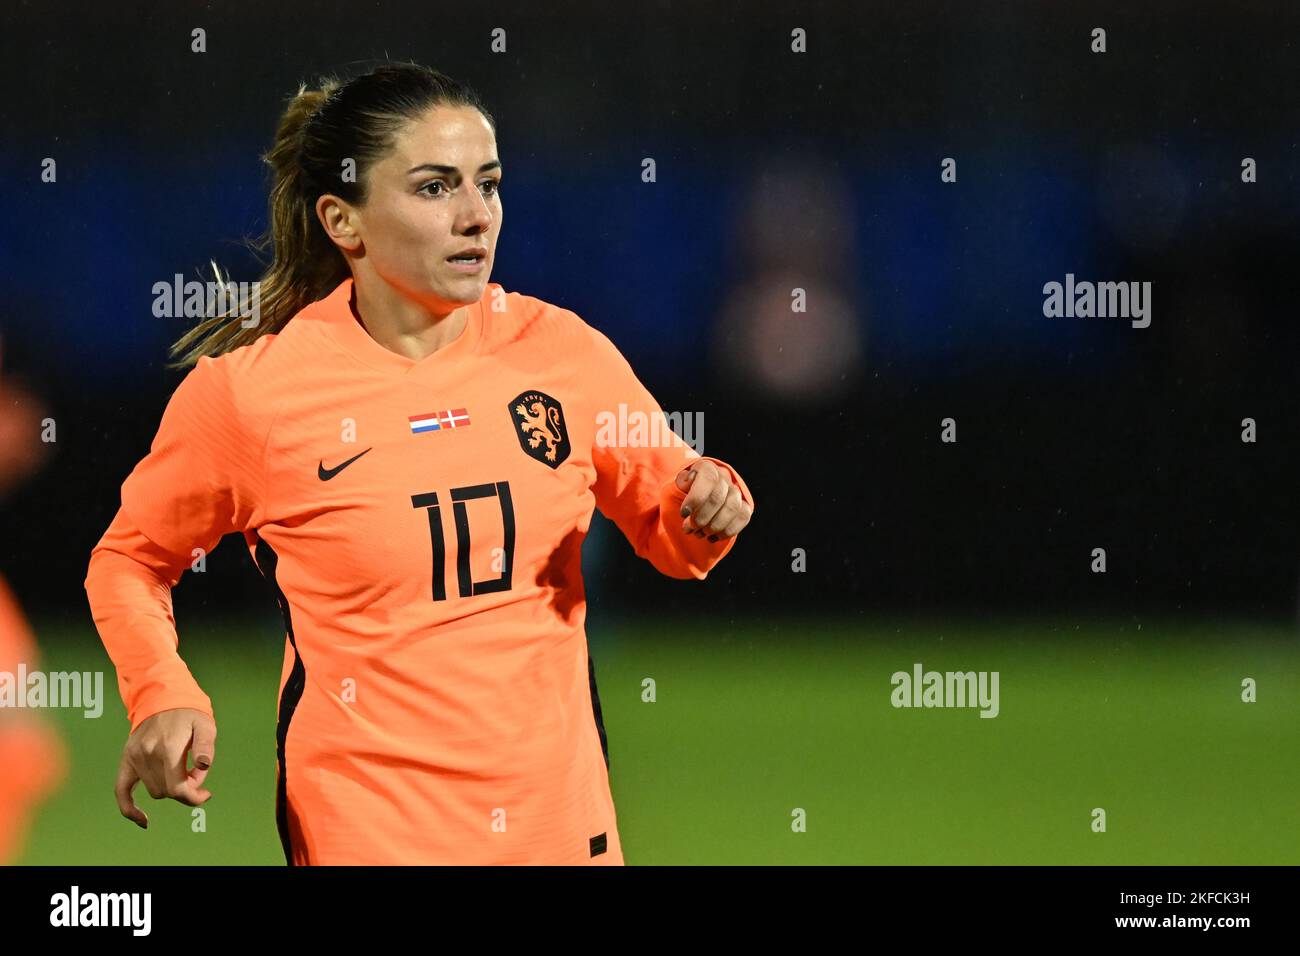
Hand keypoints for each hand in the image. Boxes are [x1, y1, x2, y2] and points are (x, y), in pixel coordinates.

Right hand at [115, 708, 215, 828]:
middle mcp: (147, 754)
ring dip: (169, 788)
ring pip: (153, 790)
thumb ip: (206, 746)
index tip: (205, 795)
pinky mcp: (126, 759)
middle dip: (184, 788)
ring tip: (181, 770)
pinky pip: (121, 791)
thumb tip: (204, 765)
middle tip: (194, 773)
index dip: (193, 797)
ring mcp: (134, 757)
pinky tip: (144, 820)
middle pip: (167, 791)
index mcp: (168, 747)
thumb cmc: (189, 714)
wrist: (162, 698)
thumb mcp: (205, 725)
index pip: (177, 788)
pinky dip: (129, 809)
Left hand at [675, 459, 752, 542]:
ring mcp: (735, 492)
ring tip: (699, 534)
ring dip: (714, 526)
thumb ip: (679, 483)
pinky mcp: (743, 507)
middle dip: (701, 518)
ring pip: (732, 508)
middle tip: (688, 528)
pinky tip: (713, 537)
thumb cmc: (681, 494)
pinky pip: (743, 517)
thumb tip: (688, 481)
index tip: (684, 513)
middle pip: (718, 497)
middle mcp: (724, 477)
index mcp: (706, 468)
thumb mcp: (674, 487)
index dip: (697, 498)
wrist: (692, 503)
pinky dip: (727, 531)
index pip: (708, 479)